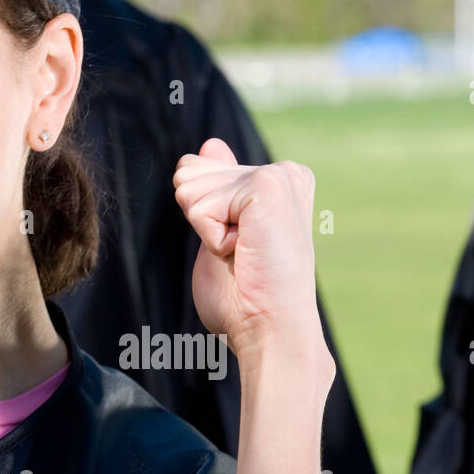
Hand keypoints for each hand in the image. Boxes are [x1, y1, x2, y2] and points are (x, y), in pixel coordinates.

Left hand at [172, 138, 330, 371]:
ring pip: (189, 187)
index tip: (238, 246)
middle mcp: (283, 172)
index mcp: (279, 179)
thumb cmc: (245, 297)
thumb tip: (210, 144)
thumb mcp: (220, 232)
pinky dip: (210, 237)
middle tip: (239, 252)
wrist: (271, 329)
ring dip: (205, 231)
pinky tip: (243, 252)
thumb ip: (216, 188)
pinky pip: (199, 206)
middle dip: (200, 219)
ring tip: (243, 254)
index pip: (197, 170)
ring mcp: (277, 176)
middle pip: (189, 173)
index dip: (201, 216)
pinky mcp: (265, 187)